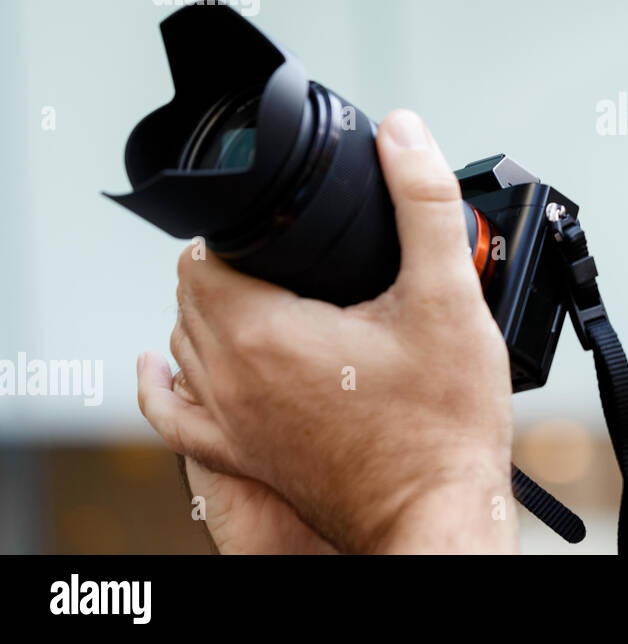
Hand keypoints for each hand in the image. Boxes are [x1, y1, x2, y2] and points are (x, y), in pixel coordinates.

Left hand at [137, 109, 517, 553]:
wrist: (438, 513)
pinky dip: (163, 384)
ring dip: (209, 310)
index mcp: (265, 334)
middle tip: (290, 251)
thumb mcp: (447, 296)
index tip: (286, 220)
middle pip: (190, 294)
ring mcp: (233, 425)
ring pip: (182, 344)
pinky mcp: (244, 459)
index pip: (204, 255)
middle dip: (230, 261)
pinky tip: (160, 367)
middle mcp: (232, 380)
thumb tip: (403, 133)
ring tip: (260, 289)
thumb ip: (423, 204)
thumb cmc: (444, 423)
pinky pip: (175, 416)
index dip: (240, 226)